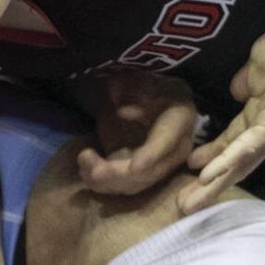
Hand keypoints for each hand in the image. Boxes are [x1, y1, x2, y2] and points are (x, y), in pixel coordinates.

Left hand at [77, 72, 197, 194]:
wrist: (156, 98)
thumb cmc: (151, 85)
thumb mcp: (146, 79)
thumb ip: (134, 87)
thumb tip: (118, 101)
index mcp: (180, 119)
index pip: (166, 141)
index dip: (151, 155)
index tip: (134, 166)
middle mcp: (175, 149)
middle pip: (150, 171)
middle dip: (119, 174)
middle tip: (94, 170)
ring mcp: (160, 164)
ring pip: (136, 183)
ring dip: (108, 181)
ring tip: (84, 164)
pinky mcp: (143, 173)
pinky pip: (126, 185)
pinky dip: (105, 184)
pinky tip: (85, 172)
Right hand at [179, 20, 264, 213]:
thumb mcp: (258, 67)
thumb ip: (246, 81)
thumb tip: (236, 92)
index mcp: (263, 115)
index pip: (234, 142)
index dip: (214, 156)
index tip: (192, 165)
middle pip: (235, 163)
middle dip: (210, 185)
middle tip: (185, 204)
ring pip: (238, 164)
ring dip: (213, 186)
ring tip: (190, 203)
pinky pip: (245, 147)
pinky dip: (226, 163)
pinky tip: (206, 177)